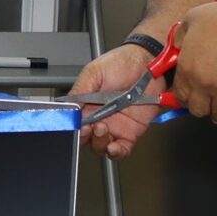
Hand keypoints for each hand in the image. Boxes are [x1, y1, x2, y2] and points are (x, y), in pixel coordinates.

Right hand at [71, 45, 163, 159]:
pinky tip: (113, 147)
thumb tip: (68, 107)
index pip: (74, 123)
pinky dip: (116, 152)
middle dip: (84, 137)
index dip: (73, 128)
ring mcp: (115, 126)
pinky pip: (122, 149)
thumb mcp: (94, 72)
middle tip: (89, 128)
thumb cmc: (122, 63)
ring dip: (98, 143)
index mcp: (87, 104)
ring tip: (102, 129)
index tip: (75, 125)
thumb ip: (80, 90)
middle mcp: (99, 117)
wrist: (148, 63)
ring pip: (100, 146)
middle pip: (85, 138)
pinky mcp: (131, 132)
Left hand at [170, 0, 216, 124]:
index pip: (179, 94)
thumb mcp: (191, 19)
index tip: (186, 93)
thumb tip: (178, 45)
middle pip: (197, 110)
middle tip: (203, 100)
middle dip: (198, 107)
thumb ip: (180, 35)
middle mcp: (203, 84)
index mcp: (187, 69)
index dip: (182, 95)